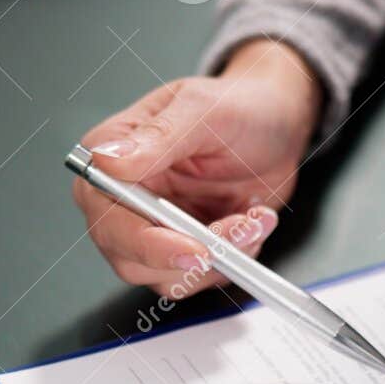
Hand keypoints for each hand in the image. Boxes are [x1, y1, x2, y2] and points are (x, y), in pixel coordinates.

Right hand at [73, 40, 322, 296]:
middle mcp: (123, 200)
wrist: (277, 124)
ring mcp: (153, 229)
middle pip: (131, 260)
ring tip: (254, 217)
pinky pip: (199, 278)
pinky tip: (254, 222)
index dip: (147, 243)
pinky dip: (234, 259)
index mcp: (111, 160)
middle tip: (240, 230)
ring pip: (168, 277)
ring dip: (221, 257)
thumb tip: (107, 160)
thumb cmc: (237, 105)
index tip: (195, 249)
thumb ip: (158, 137)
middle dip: (193, 255)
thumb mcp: (202, 109)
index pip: (107, 216)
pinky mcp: (184, 248)